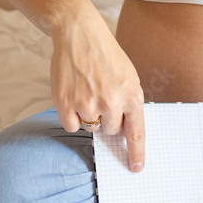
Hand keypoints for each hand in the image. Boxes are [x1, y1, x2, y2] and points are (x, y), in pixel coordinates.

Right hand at [49, 12, 145, 171]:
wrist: (79, 34)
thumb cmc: (106, 57)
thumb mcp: (129, 78)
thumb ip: (130, 104)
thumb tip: (126, 132)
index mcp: (132, 96)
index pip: (136, 133)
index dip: (136, 153)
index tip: (136, 168)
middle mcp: (111, 102)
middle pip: (111, 132)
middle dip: (108, 120)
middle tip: (102, 98)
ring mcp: (87, 103)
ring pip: (91, 128)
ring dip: (89, 115)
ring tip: (87, 91)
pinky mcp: (65, 102)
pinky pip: (71, 125)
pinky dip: (72, 116)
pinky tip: (74, 96)